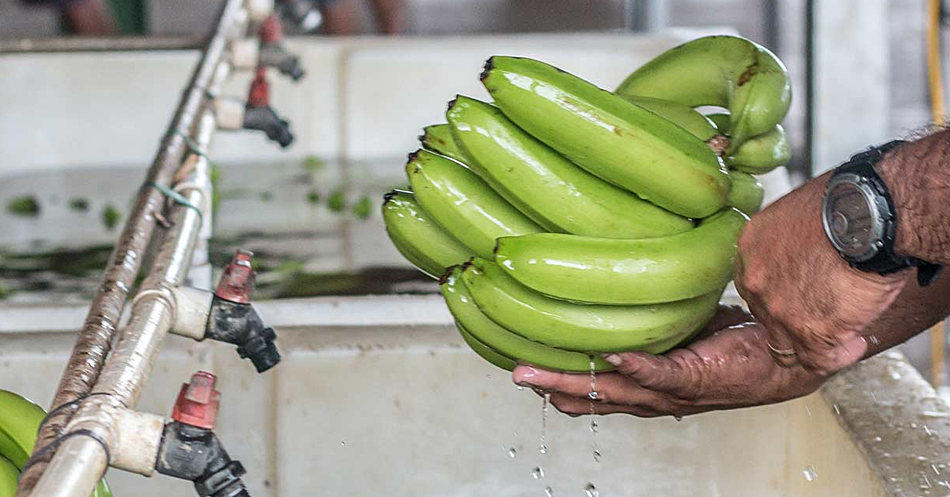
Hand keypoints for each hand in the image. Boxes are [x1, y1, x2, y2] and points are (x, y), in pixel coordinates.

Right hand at [511, 306, 826, 417]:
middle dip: (553, 387)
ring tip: (539, 376)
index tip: (528, 367)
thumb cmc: (738, 343)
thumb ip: (661, 318)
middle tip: (519, 376)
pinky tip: (609, 359)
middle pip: (591, 396)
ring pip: (611, 393)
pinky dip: (633, 368)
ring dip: (573, 384)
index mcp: (648, 383)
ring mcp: (670, 391)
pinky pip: (657, 376)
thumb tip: (638, 284)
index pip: (595, 387)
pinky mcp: (692, 380)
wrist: (785, 358)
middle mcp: (653, 394)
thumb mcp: (688, 327)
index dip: (561, 381)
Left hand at [734, 173, 906, 374]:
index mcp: (750, 247)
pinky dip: (839, 354)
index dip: (776, 291)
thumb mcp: (797, 211)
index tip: (798, 292)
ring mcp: (777, 310)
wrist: (872, 214)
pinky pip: (818, 359)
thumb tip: (801, 250)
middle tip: (821, 312)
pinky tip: (855, 341)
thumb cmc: (846, 201)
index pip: (753, 283)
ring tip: (840, 331)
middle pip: (765, 313)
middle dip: (792, 316)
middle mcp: (755, 280)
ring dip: (811, 341)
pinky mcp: (808, 332)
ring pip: (784, 344)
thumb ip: (787, 240)